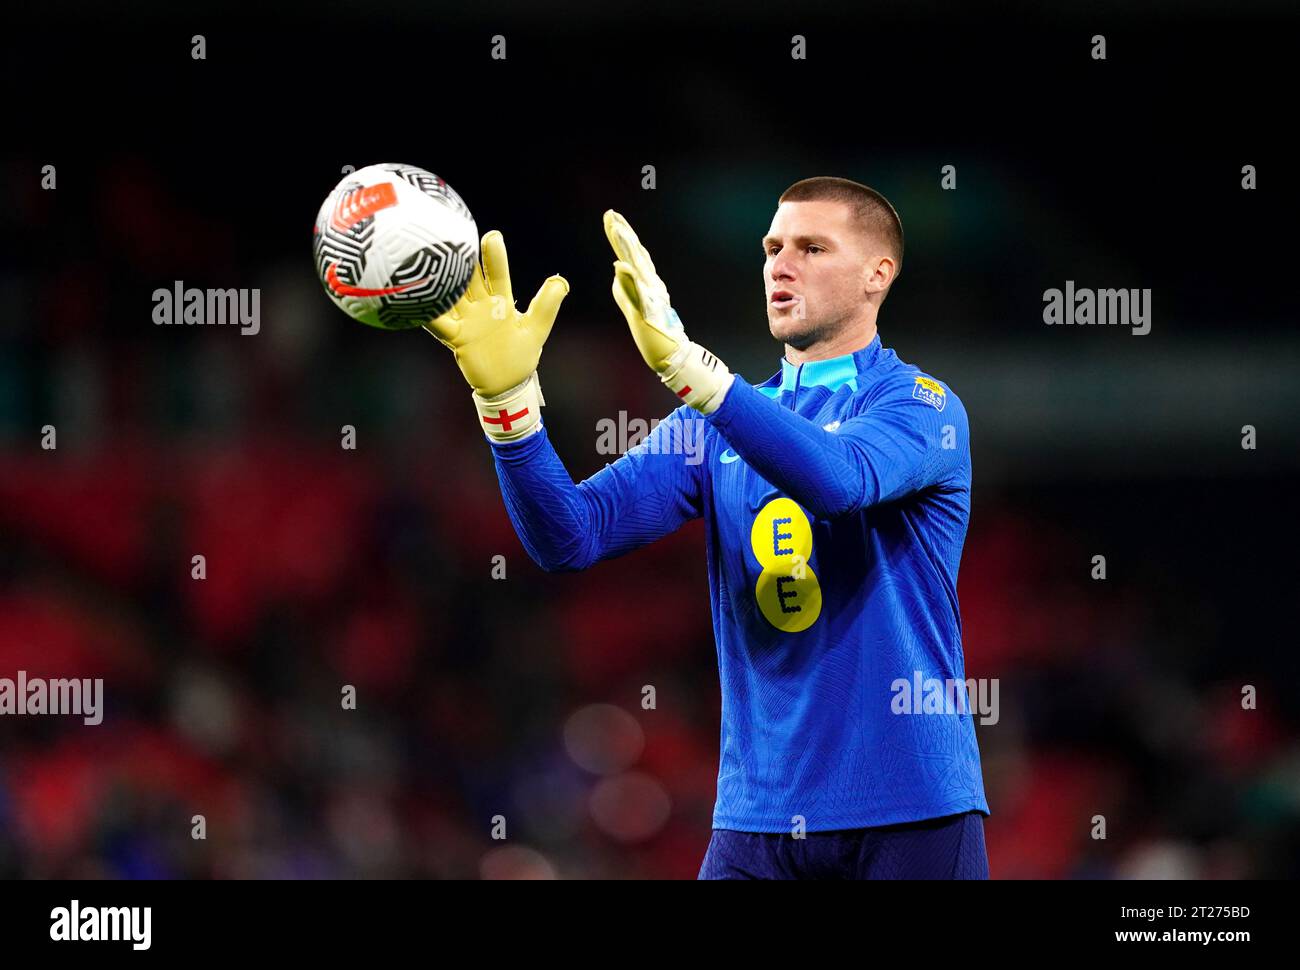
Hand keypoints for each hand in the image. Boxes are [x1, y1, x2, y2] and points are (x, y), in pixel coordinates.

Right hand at [425, 230, 567, 440]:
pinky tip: (418, 298)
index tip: (492, 236)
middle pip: (470, 279)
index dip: (493, 256)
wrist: (505, 384)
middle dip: (463, 259)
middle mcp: (480, 306)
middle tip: (454, 237)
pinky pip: (439, 323)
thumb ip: (546, 305)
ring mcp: (465, 320)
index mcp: (501, 300)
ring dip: (442, 279)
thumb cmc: (520, 354)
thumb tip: (562, 281)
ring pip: (451, 295)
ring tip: (430, 258)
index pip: (496, 274)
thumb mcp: (536, 328)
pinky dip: (428, 312)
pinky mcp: (456, 338)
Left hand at [603, 210, 731, 413]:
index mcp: (646, 283)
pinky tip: (620, 265)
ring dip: (626, 247)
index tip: (611, 217)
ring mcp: (651, 296)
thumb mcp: (634, 308)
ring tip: (615, 228)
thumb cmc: (655, 334)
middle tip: (610, 214)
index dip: (622, 236)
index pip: (631, 255)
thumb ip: (625, 290)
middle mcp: (651, 285)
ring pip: (637, 266)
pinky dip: (631, 277)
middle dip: (622, 233)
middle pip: (634, 254)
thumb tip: (616, 272)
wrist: (671, 356)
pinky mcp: (648, 310)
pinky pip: (639, 292)